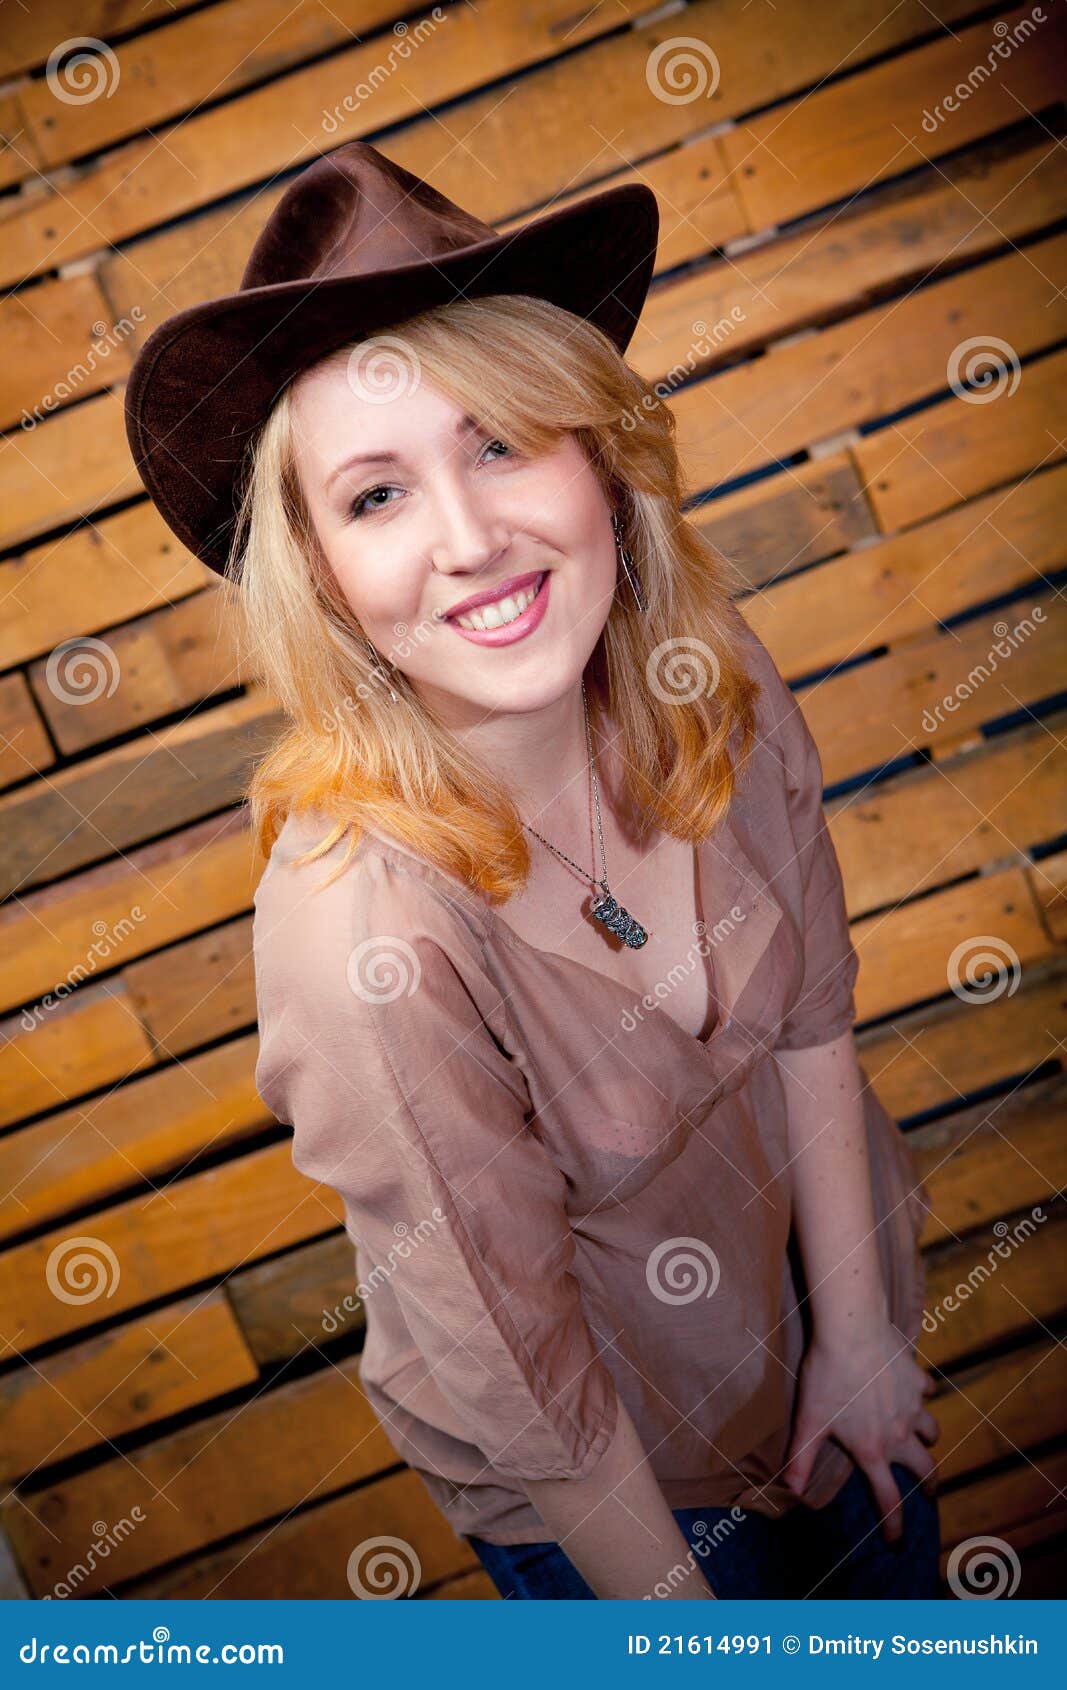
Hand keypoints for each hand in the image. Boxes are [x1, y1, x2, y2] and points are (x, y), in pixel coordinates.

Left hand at [782, 1322, 939, 1541]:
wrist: (852, 1331)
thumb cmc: (826, 1376)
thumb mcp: (808, 1420)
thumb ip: (801, 1459)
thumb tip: (790, 1492)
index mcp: (872, 1449)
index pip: (888, 1498)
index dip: (893, 1526)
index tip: (898, 1543)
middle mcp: (899, 1432)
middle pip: (925, 1469)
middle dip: (929, 1486)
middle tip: (929, 1494)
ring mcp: (912, 1405)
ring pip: (931, 1430)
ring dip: (929, 1439)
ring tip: (925, 1440)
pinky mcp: (916, 1378)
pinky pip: (926, 1391)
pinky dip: (923, 1395)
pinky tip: (916, 1390)